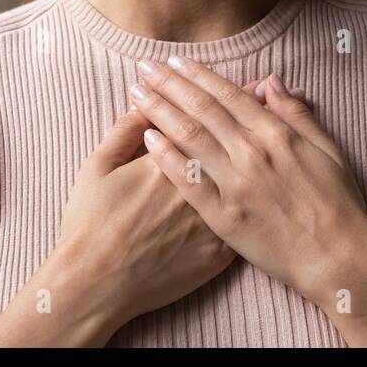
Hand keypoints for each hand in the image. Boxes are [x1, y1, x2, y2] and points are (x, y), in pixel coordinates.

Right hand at [52, 77, 273, 333]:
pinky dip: (262, 197)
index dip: (230, 95)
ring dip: (264, 150)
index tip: (248, 80)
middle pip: (235, 142)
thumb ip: (123, 130)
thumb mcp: (97, 167)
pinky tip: (270, 181)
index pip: (208, 116)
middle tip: (269, 88)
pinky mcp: (220, 253)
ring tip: (277, 126)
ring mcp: (213, 221)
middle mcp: (200, 186)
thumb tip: (146, 102)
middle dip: (254, 114)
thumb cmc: (90, 225)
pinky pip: (248, 221)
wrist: (97, 286)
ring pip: (250, 179)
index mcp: (172, 158)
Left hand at [129, 57, 366, 306]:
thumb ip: (295, 113)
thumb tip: (270, 81)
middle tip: (144, 67)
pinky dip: (167, 158)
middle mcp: (252, 153)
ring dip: (160, 111)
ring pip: (190, 138)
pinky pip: (189, 182)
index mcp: (277, 134)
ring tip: (136, 94)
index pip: (228, 94)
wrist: (338, 258)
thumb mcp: (326, 149)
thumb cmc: (337, 204)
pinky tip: (148, 140)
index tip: (174, 61)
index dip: (198, 75)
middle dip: (169, 84)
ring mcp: (236, 184)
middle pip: (201, 109)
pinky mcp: (224, 217)